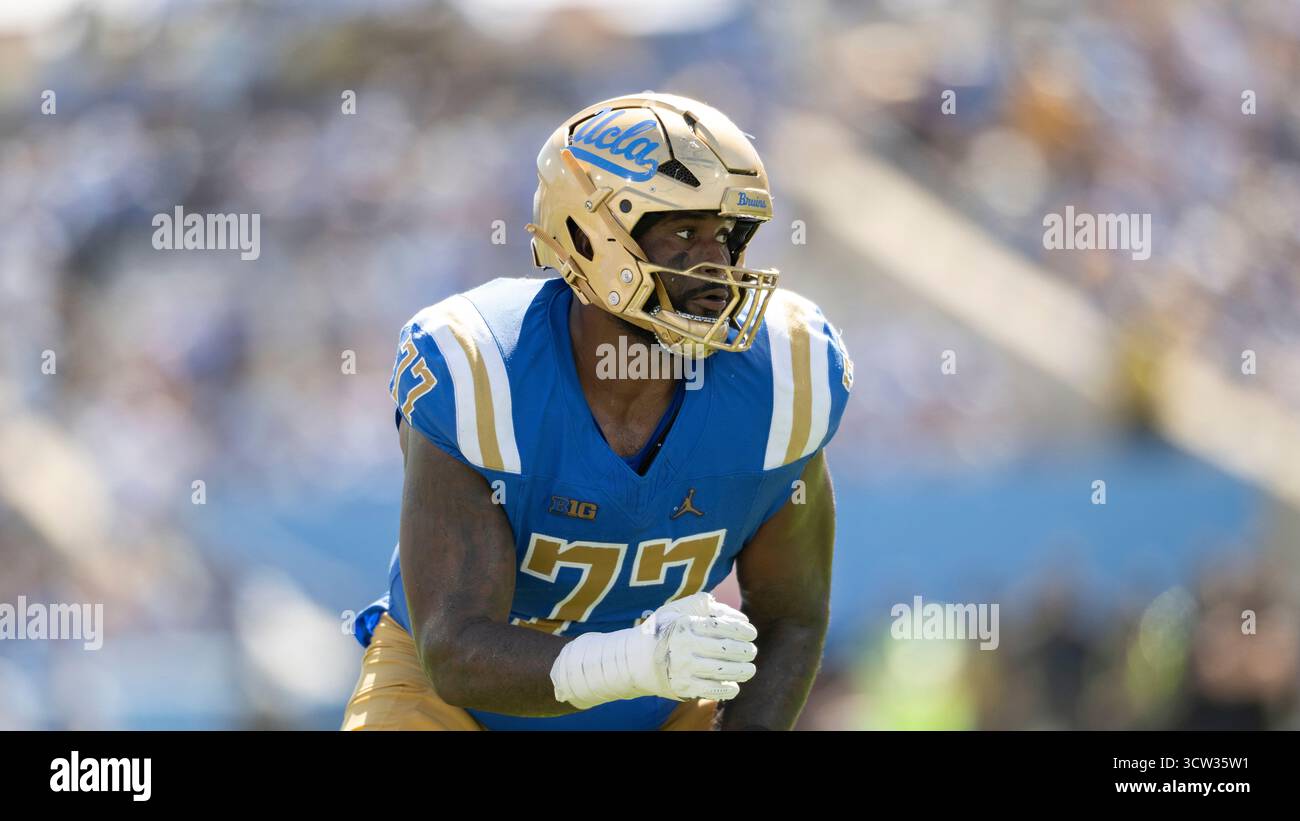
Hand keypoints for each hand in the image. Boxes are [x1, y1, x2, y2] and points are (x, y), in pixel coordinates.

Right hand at [631, 592, 758, 701]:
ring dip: (741, 671)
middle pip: (724, 649)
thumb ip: (702, 604)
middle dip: (744, 651)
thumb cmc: (660, 632)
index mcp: (684, 625)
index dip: (741, 630)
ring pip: (722, 670)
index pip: (720, 626)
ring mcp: (683, 669)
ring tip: (750, 669)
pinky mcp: (682, 687)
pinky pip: (711, 690)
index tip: (751, 633)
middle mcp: (683, 647)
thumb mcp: (675, 610)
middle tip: (752, 651)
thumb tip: (730, 611)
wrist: (633, 660)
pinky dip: (726, 689)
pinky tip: (734, 686)